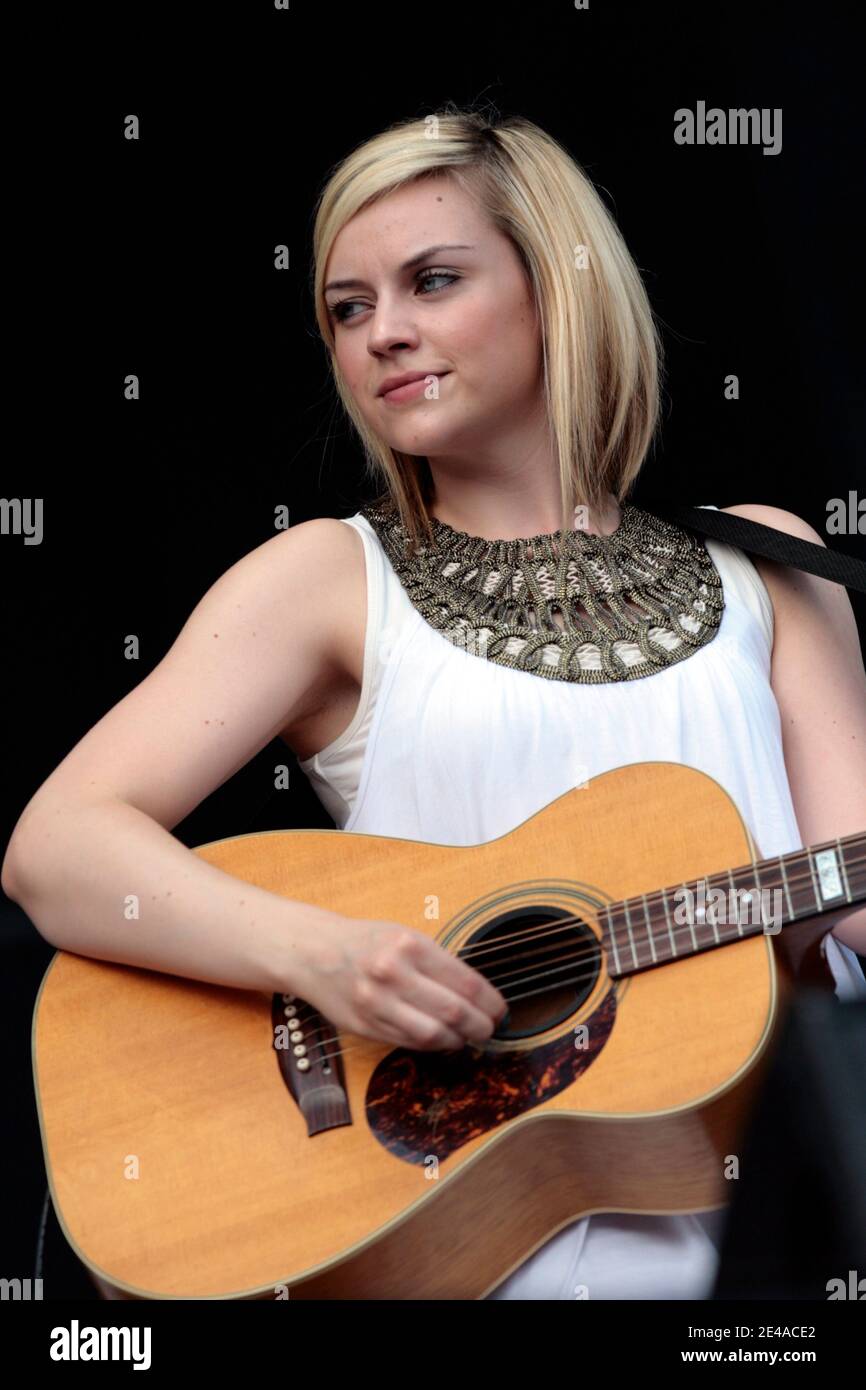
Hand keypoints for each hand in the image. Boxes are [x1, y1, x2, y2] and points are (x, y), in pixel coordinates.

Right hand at [297, 914, 508, 1050]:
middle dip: (480, 1026)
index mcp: (410, 946)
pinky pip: (409, 1043)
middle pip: (454, 1012)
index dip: (490, 1002)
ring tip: (466, 1037)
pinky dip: (432, 1045)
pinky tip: (440, 1039)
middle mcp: (393, 974)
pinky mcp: (366, 1026)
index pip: (466, 983)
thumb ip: (437, 963)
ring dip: (457, 1040)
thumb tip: (479, 995)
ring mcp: (377, 1003)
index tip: (499, 1009)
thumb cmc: (366, 942)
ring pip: (433, 1035)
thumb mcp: (405, 936)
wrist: (315, 952)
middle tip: (489, 1028)